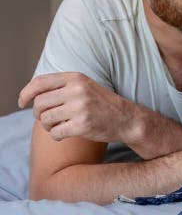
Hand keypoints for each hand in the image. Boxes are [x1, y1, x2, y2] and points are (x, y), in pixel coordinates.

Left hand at [19, 72, 135, 142]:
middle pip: (39, 103)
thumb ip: (61, 87)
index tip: (21, 102)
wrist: (127, 119)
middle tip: (48, 119)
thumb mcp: (85, 86)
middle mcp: (77, 91)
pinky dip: (56, 135)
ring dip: (48, 126)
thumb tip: (31, 95)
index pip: (40, 82)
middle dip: (39, 114)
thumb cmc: (102, 104)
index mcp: (76, 78)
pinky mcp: (82, 125)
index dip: (25, 93)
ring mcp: (80, 108)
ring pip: (45, 119)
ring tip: (58, 126)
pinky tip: (65, 134)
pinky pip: (55, 132)